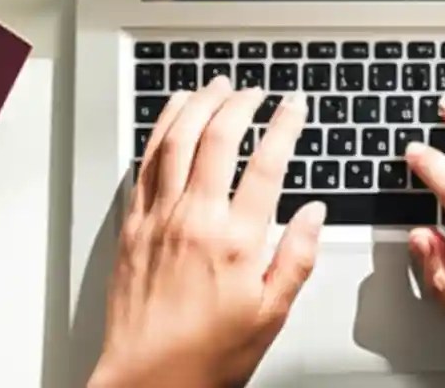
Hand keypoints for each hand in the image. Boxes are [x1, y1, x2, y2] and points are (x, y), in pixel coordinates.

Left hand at [89, 78, 324, 387]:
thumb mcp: (271, 314)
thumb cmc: (206, 356)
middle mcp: (195, 220)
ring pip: (175, 140)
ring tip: (214, 87)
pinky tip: (170, 118)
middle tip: (254, 91)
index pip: (266, 163)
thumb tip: (313, 215)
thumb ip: (296, 257)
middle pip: (218, 137)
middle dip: (240, 103)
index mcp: (236, 241)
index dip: (284, 125)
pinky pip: (145, 163)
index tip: (293, 107)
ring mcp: (158, 219)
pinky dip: (160, 131)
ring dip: (197, 104)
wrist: (145, 381)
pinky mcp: (132, 226)